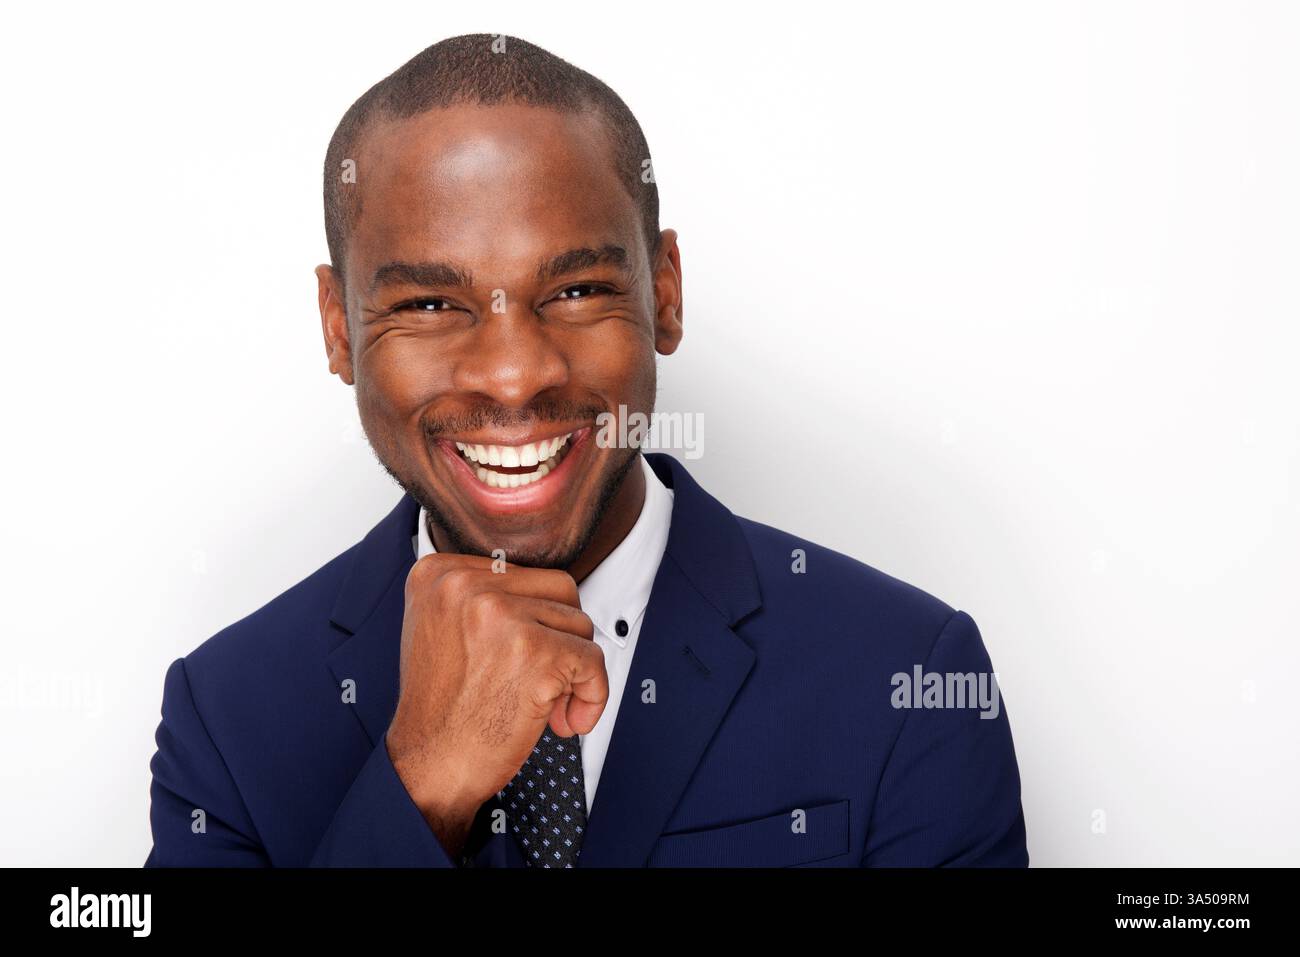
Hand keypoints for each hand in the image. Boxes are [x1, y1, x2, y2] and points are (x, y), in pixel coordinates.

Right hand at [384, 552, 607, 855]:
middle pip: (560, 590)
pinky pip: (593, 660)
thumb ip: (482, 596)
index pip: (525, 572)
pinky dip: (592, 694)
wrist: (429, 768)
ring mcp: (500, 616)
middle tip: (541, 680)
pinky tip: (566, 720)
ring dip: (574, 671)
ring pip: (580, 624)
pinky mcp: (535, 651)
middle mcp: (465, 586)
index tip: (521, 657)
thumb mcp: (440, 628)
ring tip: (545, 705)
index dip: (536, 620)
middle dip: (562, 637)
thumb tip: (545, 591)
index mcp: (440, 574)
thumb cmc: (442, 710)